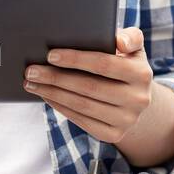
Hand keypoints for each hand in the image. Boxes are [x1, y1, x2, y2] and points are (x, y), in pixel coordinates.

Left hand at [23, 27, 154, 143]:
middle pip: (89, 87)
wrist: (135, 100)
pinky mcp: (114, 135)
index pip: (104, 64)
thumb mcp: (132, 49)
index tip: (50, 55)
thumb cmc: (125, 66)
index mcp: (142, 74)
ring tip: (31, 83)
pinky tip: (46, 96)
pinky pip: (81, 120)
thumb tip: (119, 40)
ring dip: (52, 93)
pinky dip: (60, 107)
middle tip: (31, 71)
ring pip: (82, 106)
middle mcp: (138, 100)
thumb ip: (130, 38)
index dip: (75, 59)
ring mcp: (127, 120)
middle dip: (56, 78)